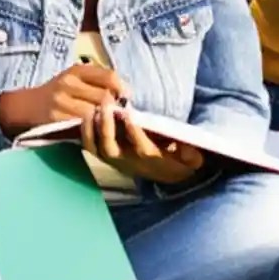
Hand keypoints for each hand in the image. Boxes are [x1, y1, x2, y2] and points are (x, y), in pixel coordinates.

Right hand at [0, 60, 129, 136]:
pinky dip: (92, 129)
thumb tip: (126, 93)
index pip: (109, 76)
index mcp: (76, 71)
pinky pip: (81, 126)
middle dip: (115, 108)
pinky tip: (95, 131)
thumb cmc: (58, 94)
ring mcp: (60, 101)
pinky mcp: (55, 119)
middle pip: (104, 96)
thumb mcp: (74, 80)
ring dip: (105, 121)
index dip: (122, 88)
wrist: (24, 107)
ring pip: (95, 112)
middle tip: (120, 116)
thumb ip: (97, 82)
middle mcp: (67, 83)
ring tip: (109, 125)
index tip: (125, 98)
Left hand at [83, 100, 204, 184]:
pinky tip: (87, 115)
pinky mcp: (107, 157)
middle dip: (107, 128)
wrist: (167, 174)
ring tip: (94, 108)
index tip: (130, 115)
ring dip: (93, 129)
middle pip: (112, 149)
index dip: (135, 133)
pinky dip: (86, 132)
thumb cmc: (179, 160)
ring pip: (98, 148)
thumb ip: (191, 153)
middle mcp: (130, 162)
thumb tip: (187, 146)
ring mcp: (116, 161)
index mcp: (152, 160)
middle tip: (106, 105)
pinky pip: (91, 148)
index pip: (142, 148)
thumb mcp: (192, 158)